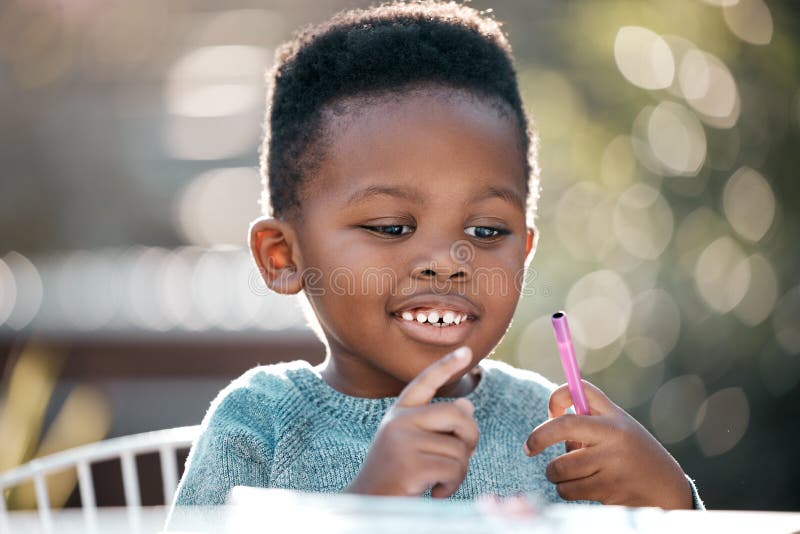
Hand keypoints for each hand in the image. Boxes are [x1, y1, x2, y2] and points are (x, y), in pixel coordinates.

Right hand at [345, 346, 479, 497]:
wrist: (368, 504)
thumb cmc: (394, 475)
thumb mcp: (412, 444)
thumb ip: (436, 425)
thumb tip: (467, 405)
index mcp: (399, 412)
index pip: (426, 382)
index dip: (447, 365)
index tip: (467, 350)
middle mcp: (399, 420)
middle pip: (457, 415)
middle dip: (471, 438)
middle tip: (463, 456)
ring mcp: (403, 441)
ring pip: (459, 449)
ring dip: (458, 471)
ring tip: (438, 481)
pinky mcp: (411, 464)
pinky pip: (454, 469)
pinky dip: (452, 485)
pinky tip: (435, 492)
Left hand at [523, 381, 692, 508]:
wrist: (667, 489)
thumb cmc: (632, 456)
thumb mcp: (618, 431)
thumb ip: (589, 425)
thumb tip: (548, 423)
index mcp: (614, 416)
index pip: (581, 390)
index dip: (558, 397)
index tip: (550, 412)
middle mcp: (614, 434)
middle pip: (564, 426)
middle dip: (538, 437)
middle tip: (528, 448)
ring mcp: (612, 462)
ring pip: (560, 466)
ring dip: (555, 473)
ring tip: (569, 474)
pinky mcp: (609, 488)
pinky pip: (569, 489)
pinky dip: (566, 490)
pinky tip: (581, 487)